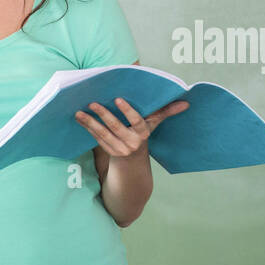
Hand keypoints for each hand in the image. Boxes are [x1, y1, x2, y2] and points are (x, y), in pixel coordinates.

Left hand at [74, 97, 189, 159]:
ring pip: (103, 134)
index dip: (127, 111)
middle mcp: (132, 143)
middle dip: (103, 115)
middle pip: (116, 127)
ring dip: (90, 123)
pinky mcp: (108, 152)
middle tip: (92, 103)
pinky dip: (87, 128)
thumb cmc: (142, 136)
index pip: (137, 121)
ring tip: (79, 112)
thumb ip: (166, 112)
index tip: (117, 99)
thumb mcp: (154, 125)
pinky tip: (79, 119)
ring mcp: (119, 149)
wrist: (133, 165)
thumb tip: (186, 103)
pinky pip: (96, 139)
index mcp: (143, 133)